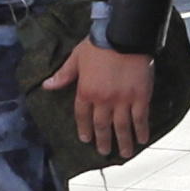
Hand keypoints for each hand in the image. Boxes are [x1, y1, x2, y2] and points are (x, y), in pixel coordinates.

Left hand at [54, 36, 157, 165]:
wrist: (123, 36)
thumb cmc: (98, 44)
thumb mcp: (76, 58)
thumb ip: (63, 75)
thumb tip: (47, 86)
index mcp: (86, 91)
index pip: (82, 116)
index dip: (84, 129)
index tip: (86, 139)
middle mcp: (103, 100)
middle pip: (102, 125)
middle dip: (103, 141)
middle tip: (103, 152)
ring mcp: (123, 100)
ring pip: (122, 127)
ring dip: (123, 141)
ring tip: (124, 154)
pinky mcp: (140, 97)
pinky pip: (141, 118)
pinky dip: (141, 130)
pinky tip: (142, 139)